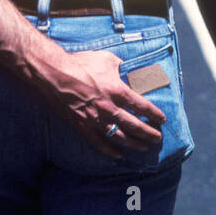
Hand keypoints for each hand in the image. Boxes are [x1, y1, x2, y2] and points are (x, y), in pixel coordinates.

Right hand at [46, 49, 165, 158]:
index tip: (162, 120)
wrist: (54, 74)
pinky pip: (99, 143)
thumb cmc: (81, 64)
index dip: (154, 115)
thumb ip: (122, 67)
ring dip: (134, 144)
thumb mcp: (107, 59)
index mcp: (117, 91)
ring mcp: (96, 120)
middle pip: (135, 126)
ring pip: (120, 137)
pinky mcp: (82, 126)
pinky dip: (110, 150)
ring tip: (143, 147)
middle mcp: (109, 108)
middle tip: (157, 138)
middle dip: (149, 133)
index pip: (143, 107)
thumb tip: (132, 72)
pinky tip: (118, 155)